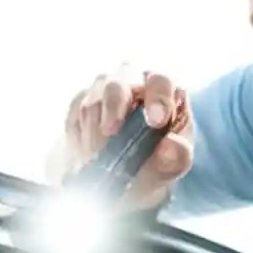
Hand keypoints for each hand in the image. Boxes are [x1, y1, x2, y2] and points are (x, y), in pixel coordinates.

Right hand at [48, 63, 193, 210]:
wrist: (129, 173)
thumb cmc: (158, 159)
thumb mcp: (174, 163)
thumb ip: (178, 156)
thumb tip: (171, 146)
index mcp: (164, 88)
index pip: (161, 80)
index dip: (158, 98)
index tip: (156, 123)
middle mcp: (132, 80)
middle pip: (117, 83)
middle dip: (113, 109)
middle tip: (111, 133)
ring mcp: (104, 89)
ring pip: (92, 102)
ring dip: (94, 134)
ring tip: (102, 158)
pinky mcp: (81, 101)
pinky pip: (75, 115)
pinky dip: (81, 139)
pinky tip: (90, 155)